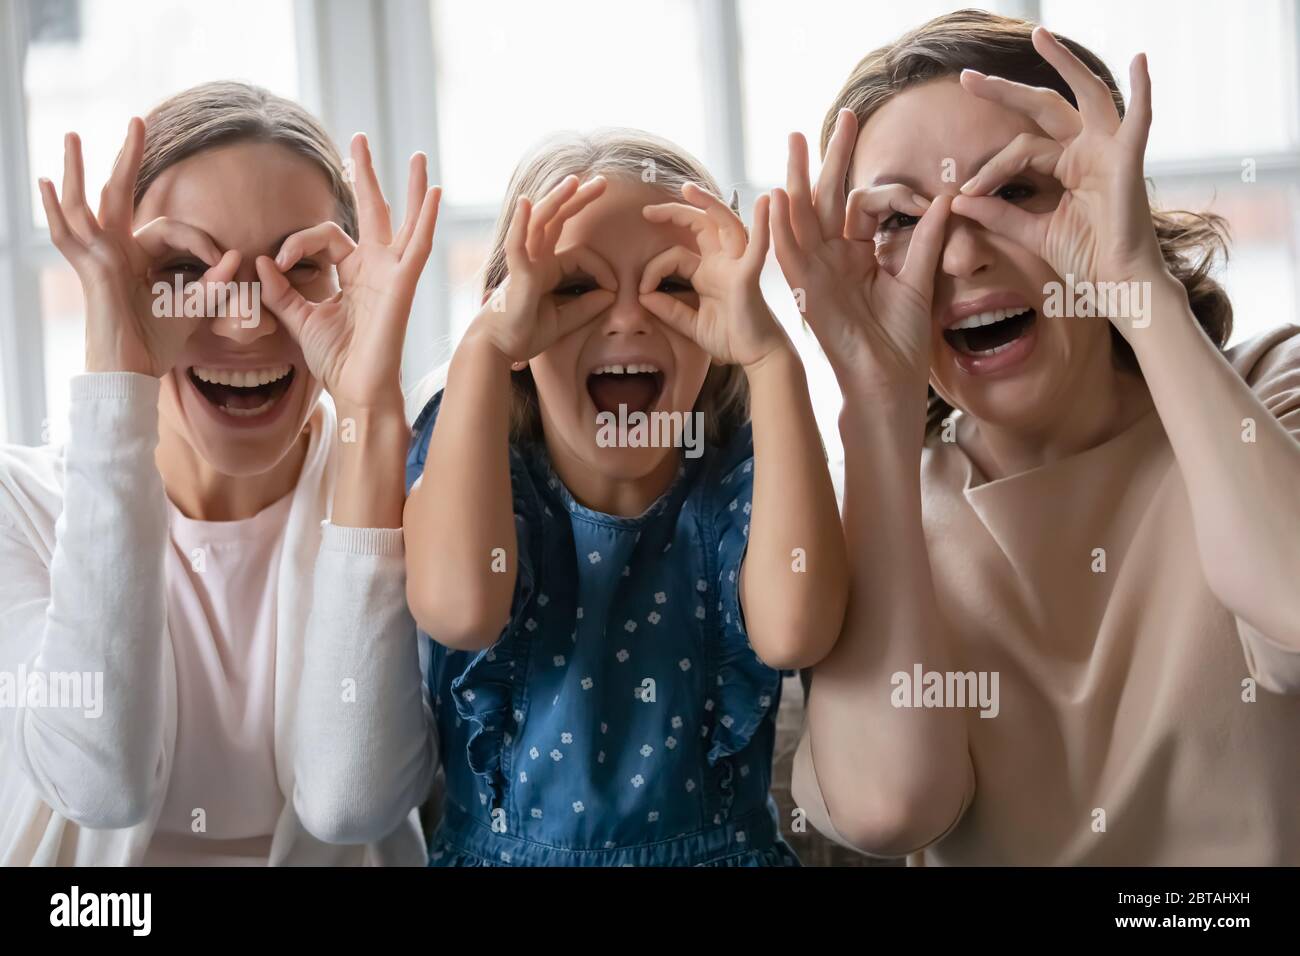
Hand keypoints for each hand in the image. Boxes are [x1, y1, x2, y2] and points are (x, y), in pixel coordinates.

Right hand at [40, 119, 240, 376]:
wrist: (134, 369)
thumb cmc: (159, 343)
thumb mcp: (195, 307)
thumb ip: (216, 284)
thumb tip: (237, 257)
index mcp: (140, 256)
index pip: (170, 228)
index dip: (202, 241)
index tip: (224, 262)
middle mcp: (115, 249)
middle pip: (118, 192)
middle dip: (127, 157)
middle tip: (138, 120)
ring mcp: (98, 257)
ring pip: (85, 204)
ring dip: (81, 170)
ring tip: (75, 136)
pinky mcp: (89, 269)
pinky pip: (68, 235)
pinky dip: (56, 210)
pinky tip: (48, 183)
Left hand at [254, 134, 440, 410]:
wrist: (355, 390)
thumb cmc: (335, 361)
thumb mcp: (299, 319)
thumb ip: (281, 291)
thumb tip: (261, 261)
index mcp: (354, 275)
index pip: (325, 237)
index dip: (297, 242)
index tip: (279, 263)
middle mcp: (377, 269)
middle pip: (373, 212)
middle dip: (366, 176)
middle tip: (357, 139)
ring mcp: (393, 275)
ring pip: (404, 222)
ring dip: (410, 188)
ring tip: (416, 155)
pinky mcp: (404, 285)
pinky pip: (418, 246)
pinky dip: (427, 219)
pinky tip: (435, 193)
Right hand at [470, 174, 614, 363]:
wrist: (499, 348)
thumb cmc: (525, 334)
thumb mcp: (565, 321)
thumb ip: (587, 306)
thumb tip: (612, 295)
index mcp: (546, 268)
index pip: (580, 255)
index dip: (602, 269)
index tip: (615, 289)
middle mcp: (535, 259)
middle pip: (557, 219)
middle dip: (579, 199)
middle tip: (602, 181)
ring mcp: (524, 262)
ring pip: (540, 222)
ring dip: (557, 199)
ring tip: (574, 180)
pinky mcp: (517, 273)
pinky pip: (517, 244)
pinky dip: (521, 223)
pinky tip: (527, 203)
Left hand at [639, 183, 785, 368]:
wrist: (757, 357)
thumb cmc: (730, 339)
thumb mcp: (690, 324)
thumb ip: (668, 309)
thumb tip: (642, 295)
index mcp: (708, 273)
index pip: (675, 256)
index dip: (654, 269)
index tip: (642, 290)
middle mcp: (723, 264)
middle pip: (700, 226)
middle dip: (675, 212)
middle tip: (648, 210)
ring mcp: (737, 267)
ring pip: (726, 225)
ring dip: (710, 204)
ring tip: (689, 189)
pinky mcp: (749, 277)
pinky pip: (757, 247)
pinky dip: (763, 225)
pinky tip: (765, 202)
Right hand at [770, 117, 949, 395]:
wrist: (888, 381)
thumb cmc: (902, 341)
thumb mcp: (919, 280)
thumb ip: (926, 239)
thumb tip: (946, 198)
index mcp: (858, 255)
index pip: (860, 205)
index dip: (884, 186)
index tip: (910, 182)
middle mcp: (833, 259)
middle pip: (826, 199)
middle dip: (829, 159)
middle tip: (837, 118)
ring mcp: (817, 274)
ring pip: (802, 217)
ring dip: (797, 177)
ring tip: (794, 139)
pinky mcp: (806, 292)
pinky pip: (789, 255)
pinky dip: (781, 227)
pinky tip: (776, 196)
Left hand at [952, 27, 1164, 331]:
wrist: (1115, 286)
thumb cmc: (1083, 259)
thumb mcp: (1030, 232)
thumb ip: (998, 213)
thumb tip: (957, 199)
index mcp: (1066, 165)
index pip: (1020, 150)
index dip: (989, 168)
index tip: (963, 190)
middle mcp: (1087, 151)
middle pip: (1044, 107)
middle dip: (1005, 91)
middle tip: (967, 78)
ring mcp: (1109, 152)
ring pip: (1084, 96)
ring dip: (1064, 63)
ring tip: (1040, 35)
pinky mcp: (1128, 162)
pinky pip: (1138, 121)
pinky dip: (1144, 90)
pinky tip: (1141, 59)